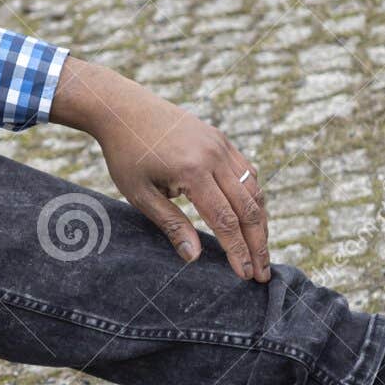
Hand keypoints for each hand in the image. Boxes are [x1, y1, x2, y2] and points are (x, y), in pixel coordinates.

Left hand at [50, 57, 268, 281]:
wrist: (123, 108)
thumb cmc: (125, 154)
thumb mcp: (139, 193)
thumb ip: (170, 223)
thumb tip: (194, 257)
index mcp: (192, 171)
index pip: (225, 220)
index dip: (238, 251)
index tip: (245, 275)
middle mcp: (214, 156)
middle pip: (249, 208)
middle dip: (258, 244)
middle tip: (262, 273)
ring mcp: (221, 145)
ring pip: (254, 189)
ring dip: (261, 222)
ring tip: (260, 250)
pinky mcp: (221, 139)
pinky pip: (246, 172)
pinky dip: (254, 196)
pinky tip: (253, 216)